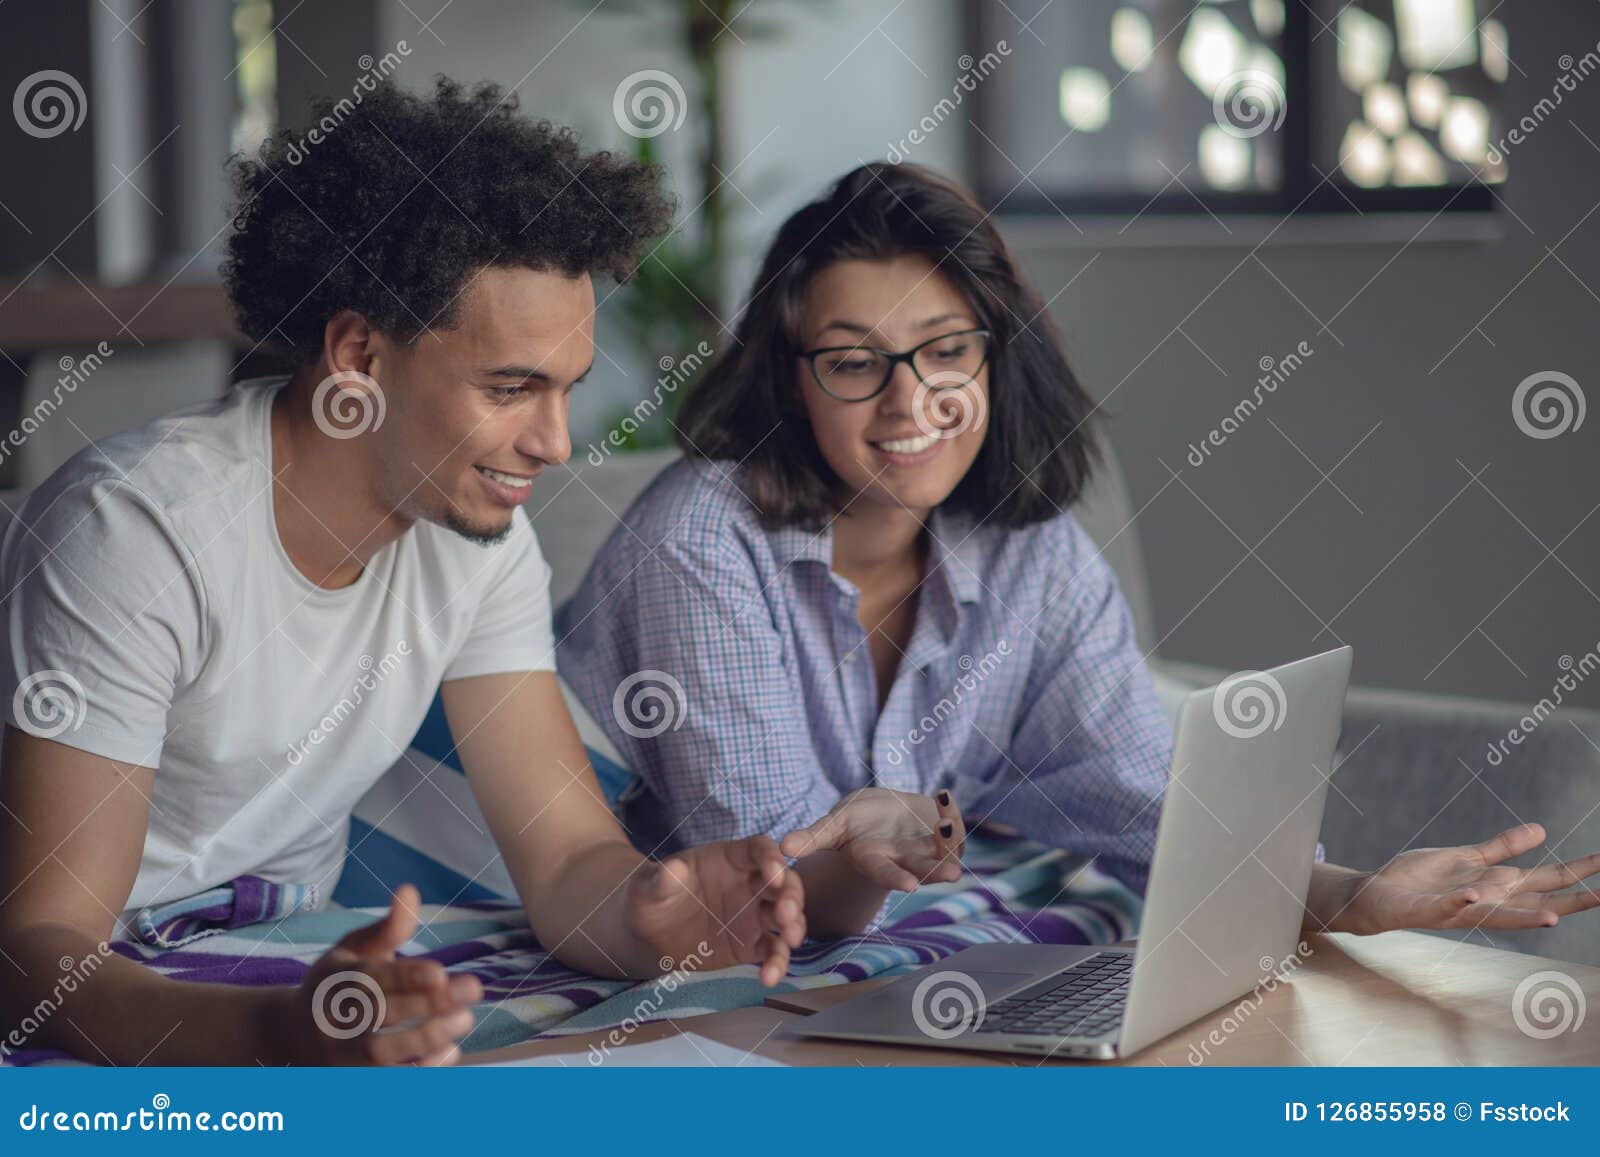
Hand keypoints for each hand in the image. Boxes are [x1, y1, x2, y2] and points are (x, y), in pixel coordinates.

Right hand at [275, 884, 482, 1064]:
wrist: (289, 1037)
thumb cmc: (336, 984)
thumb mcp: (353, 950)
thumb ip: (387, 927)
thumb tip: (410, 890)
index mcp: (336, 981)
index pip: (371, 979)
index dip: (405, 976)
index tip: (441, 970)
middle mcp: (335, 1019)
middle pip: (380, 1015)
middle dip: (427, 1005)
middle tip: (473, 988)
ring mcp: (341, 1055)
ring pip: (381, 1054)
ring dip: (426, 1039)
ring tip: (465, 1019)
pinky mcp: (352, 1081)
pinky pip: (384, 1083)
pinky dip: (419, 1072)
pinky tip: (451, 1051)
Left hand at [623, 836, 805, 987]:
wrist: (648, 933)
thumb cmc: (650, 897)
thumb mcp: (649, 886)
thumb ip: (662, 879)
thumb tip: (674, 869)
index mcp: (729, 859)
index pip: (759, 849)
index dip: (771, 857)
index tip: (774, 874)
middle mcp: (748, 884)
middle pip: (783, 882)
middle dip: (792, 895)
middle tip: (787, 913)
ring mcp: (752, 915)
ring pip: (786, 916)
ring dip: (795, 926)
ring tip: (791, 941)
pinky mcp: (750, 945)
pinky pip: (772, 951)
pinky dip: (777, 963)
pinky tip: (769, 977)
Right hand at [780, 787, 965, 892]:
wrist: (882, 813)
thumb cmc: (855, 822)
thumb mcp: (834, 825)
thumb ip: (812, 837)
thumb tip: (780, 848)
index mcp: (875, 860)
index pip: (885, 873)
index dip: (895, 878)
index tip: (909, 886)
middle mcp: (904, 861)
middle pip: (922, 870)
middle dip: (936, 872)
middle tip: (951, 873)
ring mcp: (927, 850)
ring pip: (945, 853)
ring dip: (950, 841)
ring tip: (945, 823)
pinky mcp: (945, 837)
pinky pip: (955, 828)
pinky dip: (952, 812)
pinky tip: (943, 795)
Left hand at [1339, 823, 1599, 934]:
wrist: (1377, 895)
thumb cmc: (1421, 880)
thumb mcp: (1467, 858)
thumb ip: (1503, 848)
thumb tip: (1541, 829)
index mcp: (1498, 886)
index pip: (1547, 881)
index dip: (1579, 873)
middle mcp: (1486, 901)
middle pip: (1535, 903)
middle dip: (1570, 901)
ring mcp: (1458, 908)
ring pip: (1497, 915)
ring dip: (1524, 917)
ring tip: (1553, 917)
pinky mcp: (1427, 908)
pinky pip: (1446, 905)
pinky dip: (1459, 902)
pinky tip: (1473, 894)